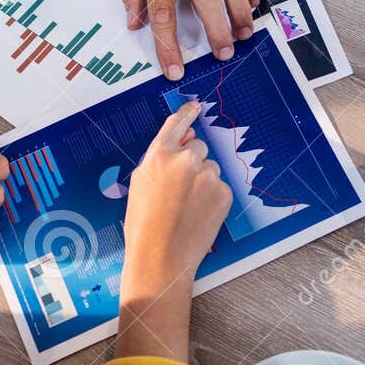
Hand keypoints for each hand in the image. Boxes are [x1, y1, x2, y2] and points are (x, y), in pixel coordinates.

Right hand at [117, 101, 231, 360]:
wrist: (160, 257)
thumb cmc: (143, 224)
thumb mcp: (141, 183)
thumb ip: (161, 157)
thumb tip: (186, 138)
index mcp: (160, 154)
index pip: (177, 123)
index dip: (187, 114)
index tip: (195, 107)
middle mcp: (186, 159)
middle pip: (198, 148)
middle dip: (192, 163)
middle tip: (179, 190)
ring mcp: (207, 176)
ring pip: (210, 169)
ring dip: (202, 182)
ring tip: (186, 208)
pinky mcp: (223, 193)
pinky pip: (220, 188)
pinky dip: (212, 198)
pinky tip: (197, 215)